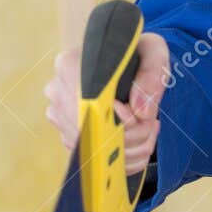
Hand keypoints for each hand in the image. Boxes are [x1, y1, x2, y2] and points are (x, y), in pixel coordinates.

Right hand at [43, 31, 169, 174]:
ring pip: (94, 149)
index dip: (114, 115)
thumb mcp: (154, 53)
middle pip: (90, 130)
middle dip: (129, 135)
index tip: (135, 113)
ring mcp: (60, 116)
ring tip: (146, 127)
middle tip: (150, 123)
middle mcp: (57, 90)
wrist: (127, 67)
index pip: (85, 101)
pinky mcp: (68, 136)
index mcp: (71, 64)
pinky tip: (137, 138)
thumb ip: (152, 74)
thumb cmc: (137, 57)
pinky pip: (95, 159)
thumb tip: (141, 111)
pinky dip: (123, 157)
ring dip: (130, 147)